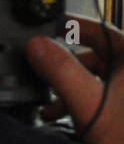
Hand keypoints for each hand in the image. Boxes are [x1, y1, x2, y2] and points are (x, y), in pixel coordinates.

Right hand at [26, 14, 123, 143]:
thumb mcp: (87, 104)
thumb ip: (60, 71)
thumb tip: (37, 44)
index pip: (100, 29)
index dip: (71, 26)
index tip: (48, 27)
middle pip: (98, 54)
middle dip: (66, 66)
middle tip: (42, 73)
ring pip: (100, 77)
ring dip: (73, 87)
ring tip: (51, 105)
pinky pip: (106, 95)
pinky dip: (85, 101)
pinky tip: (67, 118)